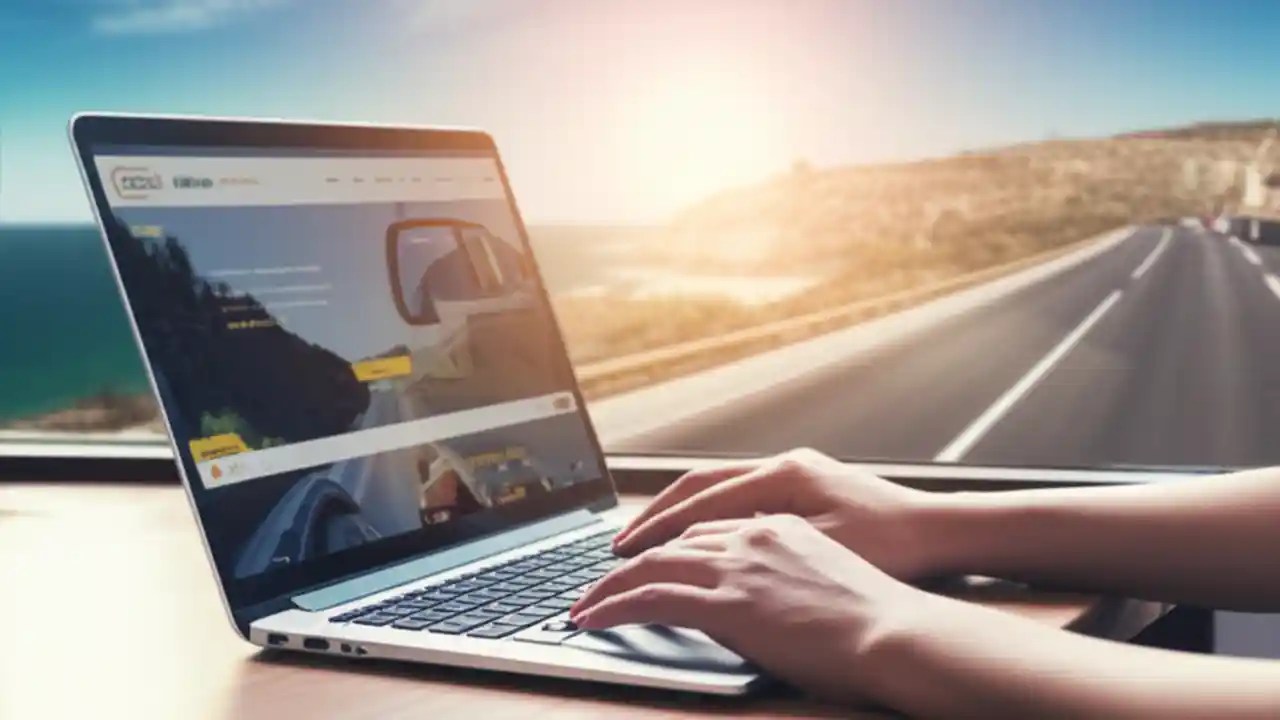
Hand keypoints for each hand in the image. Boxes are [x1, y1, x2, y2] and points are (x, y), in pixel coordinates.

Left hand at [572, 514, 927, 702]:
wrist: (894, 633)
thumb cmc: (875, 620)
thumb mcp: (827, 578)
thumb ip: (786, 574)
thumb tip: (765, 594)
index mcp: (777, 525)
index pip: (705, 528)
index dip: (668, 545)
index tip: (646, 559)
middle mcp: (751, 536)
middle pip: (671, 541)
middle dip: (629, 562)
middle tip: (598, 581)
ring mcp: (737, 567)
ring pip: (651, 565)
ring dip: (608, 585)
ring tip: (582, 604)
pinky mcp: (726, 603)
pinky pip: (652, 598)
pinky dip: (614, 606)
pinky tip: (593, 618)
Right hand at [613, 448, 940, 579]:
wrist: (941, 531)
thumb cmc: (891, 544)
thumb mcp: (821, 549)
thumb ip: (759, 545)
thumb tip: (701, 549)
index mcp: (784, 475)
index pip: (702, 499)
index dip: (658, 528)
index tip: (624, 552)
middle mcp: (783, 464)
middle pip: (700, 484)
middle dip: (656, 516)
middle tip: (619, 545)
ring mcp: (793, 471)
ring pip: (717, 486)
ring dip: (679, 512)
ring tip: (646, 539)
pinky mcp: (804, 486)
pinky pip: (739, 494)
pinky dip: (708, 514)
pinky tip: (697, 537)